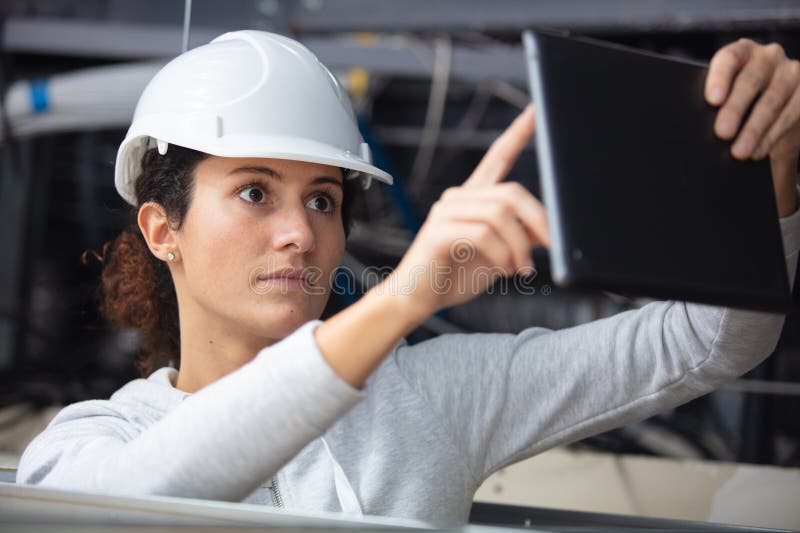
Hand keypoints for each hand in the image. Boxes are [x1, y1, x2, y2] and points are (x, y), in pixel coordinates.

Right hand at [380, 105, 549, 318]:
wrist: (416, 299)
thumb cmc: (453, 276)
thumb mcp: (498, 255)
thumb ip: (519, 238)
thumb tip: (548, 230)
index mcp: (472, 198)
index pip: (497, 157)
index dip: (517, 134)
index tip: (536, 111)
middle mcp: (458, 198)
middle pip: (511, 192)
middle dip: (539, 220)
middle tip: (551, 246)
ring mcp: (446, 213)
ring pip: (500, 214)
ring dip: (519, 245)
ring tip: (521, 269)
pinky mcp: (438, 232)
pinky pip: (483, 234)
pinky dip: (501, 254)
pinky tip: (503, 269)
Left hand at [705, 38, 799, 216]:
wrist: (774, 112)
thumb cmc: (738, 104)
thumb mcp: (725, 98)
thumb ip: (714, 104)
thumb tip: (689, 127)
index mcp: (740, 53)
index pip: (729, 58)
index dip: (720, 77)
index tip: (712, 100)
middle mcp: (767, 57)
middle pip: (750, 80)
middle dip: (735, 108)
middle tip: (722, 132)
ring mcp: (790, 73)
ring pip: (771, 100)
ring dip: (754, 129)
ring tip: (738, 152)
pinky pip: (790, 114)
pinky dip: (771, 136)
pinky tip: (757, 151)